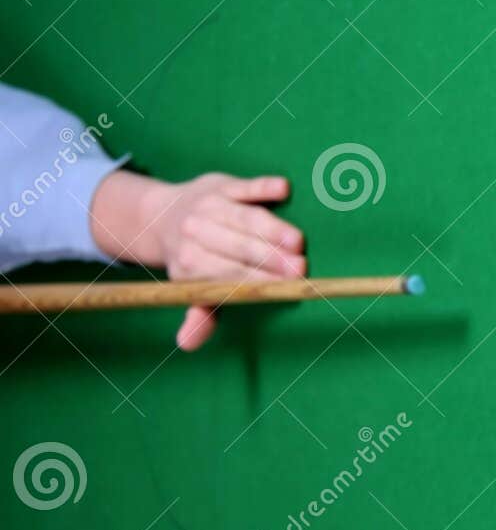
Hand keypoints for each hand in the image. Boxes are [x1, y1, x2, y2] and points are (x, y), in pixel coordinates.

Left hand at [90, 170, 306, 350]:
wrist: (161, 215)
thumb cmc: (192, 259)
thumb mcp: (190, 289)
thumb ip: (198, 315)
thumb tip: (187, 345)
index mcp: (191, 264)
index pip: (230, 273)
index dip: (258, 279)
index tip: (286, 286)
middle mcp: (197, 233)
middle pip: (238, 246)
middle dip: (269, 258)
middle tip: (300, 268)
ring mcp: (210, 206)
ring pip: (244, 217)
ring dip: (272, 228)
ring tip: (298, 241)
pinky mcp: (223, 185)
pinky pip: (244, 185)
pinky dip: (262, 186)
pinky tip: (283, 189)